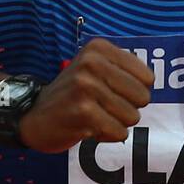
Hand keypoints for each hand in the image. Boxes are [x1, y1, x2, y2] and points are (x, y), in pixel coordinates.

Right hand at [17, 38, 154, 153]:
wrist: (33, 115)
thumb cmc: (72, 94)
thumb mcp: (94, 69)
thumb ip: (123, 70)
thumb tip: (150, 82)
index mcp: (99, 48)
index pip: (147, 77)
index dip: (135, 92)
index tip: (111, 92)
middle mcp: (92, 62)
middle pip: (142, 97)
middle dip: (127, 109)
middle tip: (102, 106)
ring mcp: (87, 86)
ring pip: (132, 117)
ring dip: (116, 123)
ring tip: (94, 116)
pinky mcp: (83, 111)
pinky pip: (119, 132)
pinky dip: (108, 135)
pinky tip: (88, 127)